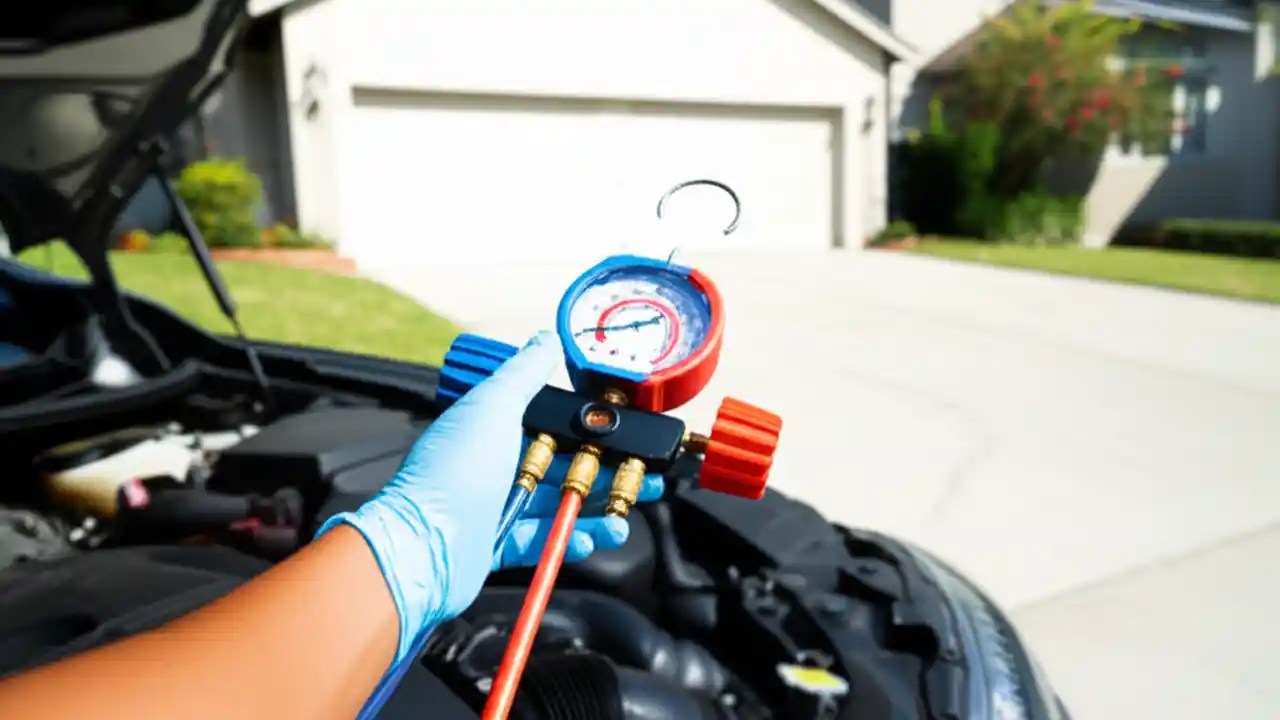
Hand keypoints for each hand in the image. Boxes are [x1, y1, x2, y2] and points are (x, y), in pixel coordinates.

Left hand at [317, 331, 661, 665]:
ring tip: (623, 518)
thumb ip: (525, 374)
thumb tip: (546, 339)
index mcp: (493, 427)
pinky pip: (543, 540)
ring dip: (594, 512)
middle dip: (605, 473)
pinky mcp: (497, 544)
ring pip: (556, 505)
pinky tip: (591, 537)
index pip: (552, 422)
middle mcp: (494, 464)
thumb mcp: (494, 406)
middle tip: (641, 477)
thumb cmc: (454, 472)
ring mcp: (495, 507)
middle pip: (562, 465)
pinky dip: (569, 539)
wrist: (423, 545)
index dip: (591, 429)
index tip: (626, 432)